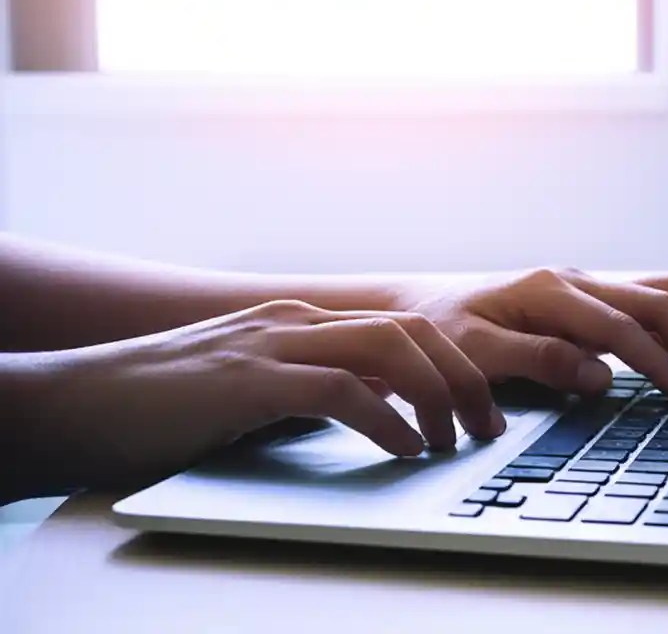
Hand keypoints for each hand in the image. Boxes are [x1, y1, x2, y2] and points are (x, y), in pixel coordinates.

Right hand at [7, 300, 500, 488]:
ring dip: (435, 395)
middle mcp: (295, 323)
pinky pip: (338, 389)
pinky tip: (402, 449)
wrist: (74, 402)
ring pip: (388, 348)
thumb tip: (377, 416)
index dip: (454, 366)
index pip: (403, 328)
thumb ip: (310, 393)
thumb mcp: (255, 393)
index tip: (481, 409)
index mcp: (300, 324)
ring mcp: (272, 345)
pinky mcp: (247, 381)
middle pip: (413, 331)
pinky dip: (383, 420)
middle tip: (489, 426)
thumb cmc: (161, 407)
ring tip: (453, 440)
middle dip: (463, 377)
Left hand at [401, 269, 667, 407]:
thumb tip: (602, 377)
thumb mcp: (475, 353)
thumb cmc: (443, 336)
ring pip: (665, 292)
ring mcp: (587, 286)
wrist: (422, 311)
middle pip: (661, 298)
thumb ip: (539, 361)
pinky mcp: (590, 300)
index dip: (661, 363)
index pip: (623, 325)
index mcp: (549, 291)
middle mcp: (577, 280)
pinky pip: (650, 304)